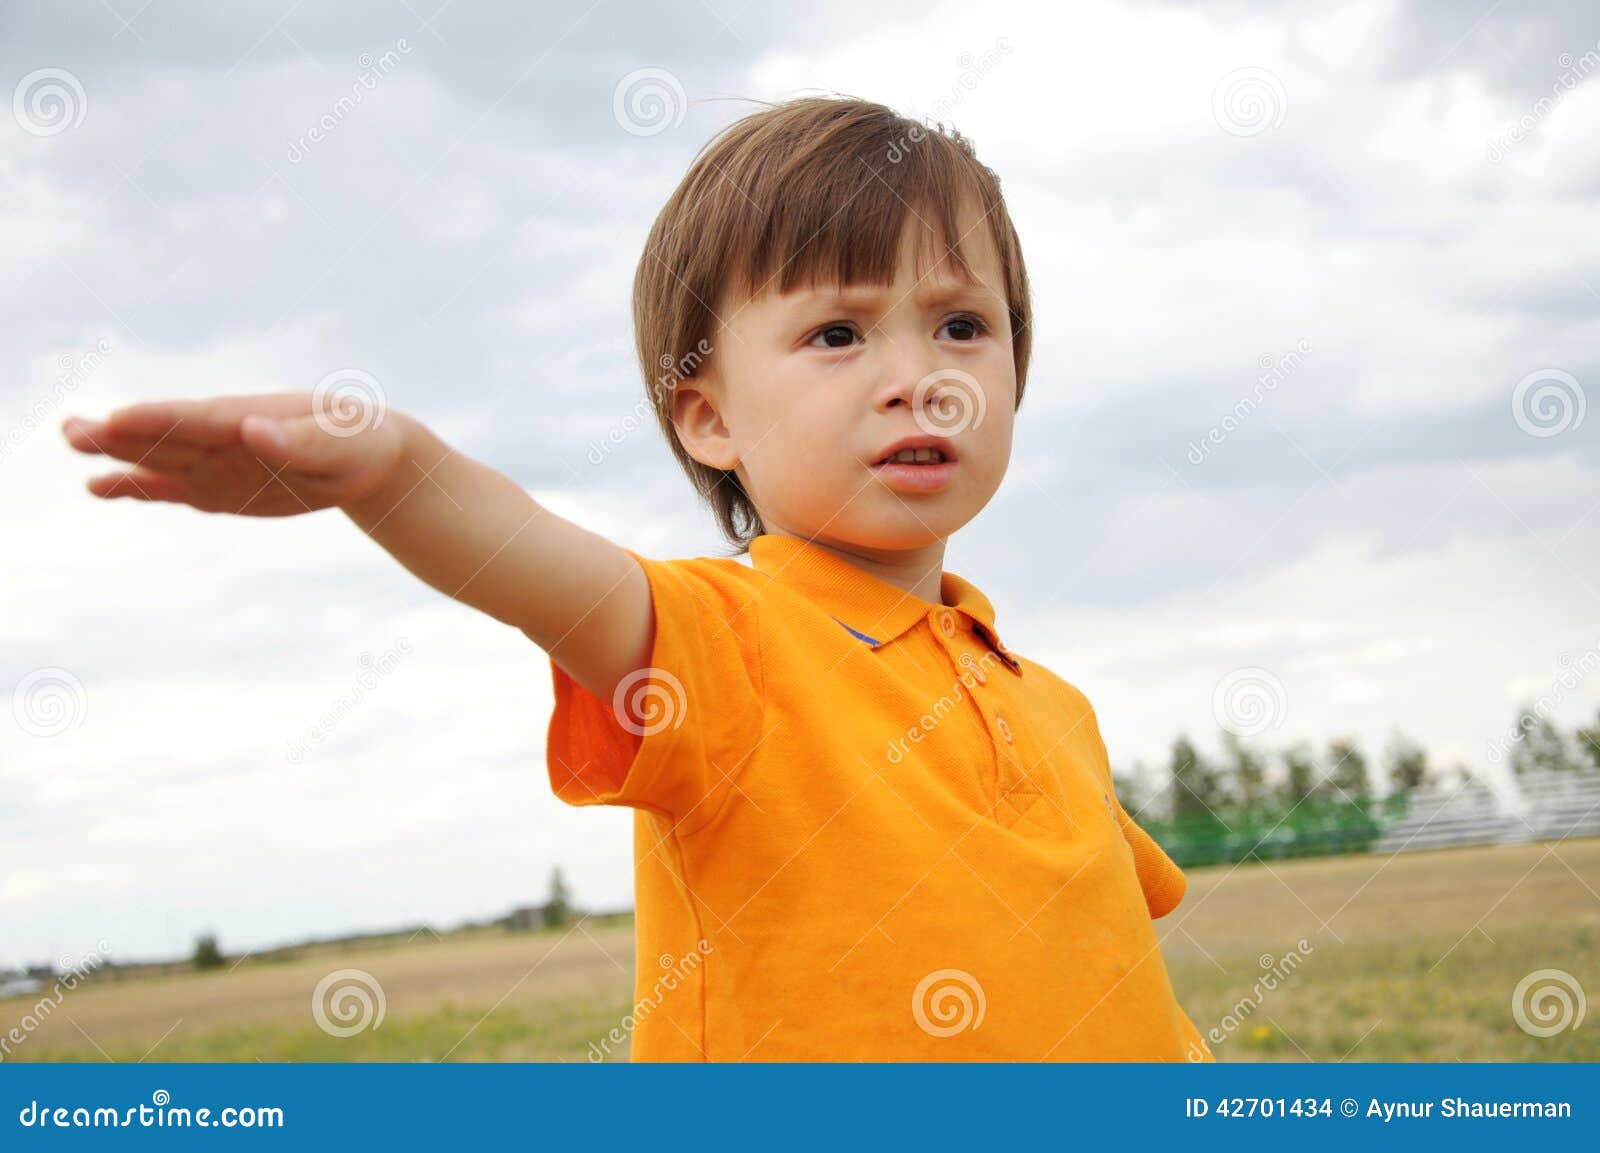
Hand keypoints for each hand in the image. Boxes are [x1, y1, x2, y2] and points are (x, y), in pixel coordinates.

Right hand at [61, 392, 407, 515]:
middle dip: (122, 434)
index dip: (161, 422)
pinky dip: (138, 487)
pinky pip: (173, 487)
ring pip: (160, 459)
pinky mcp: (217, 486)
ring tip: (71, 438)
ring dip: (116, 453)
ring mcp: (216, 461)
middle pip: (167, 436)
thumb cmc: (358, 439)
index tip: (117, 420)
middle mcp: (224, 437)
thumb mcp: (345, 443)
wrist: (365, 454)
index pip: (200, 420)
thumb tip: (255, 429)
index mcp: (253, 418)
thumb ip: (303, 441)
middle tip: (72, 430)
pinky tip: (99, 486)